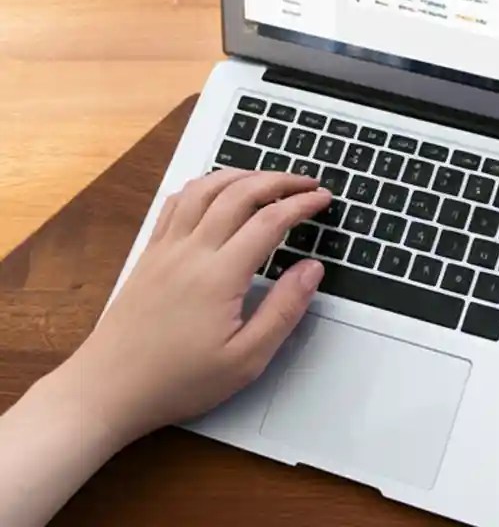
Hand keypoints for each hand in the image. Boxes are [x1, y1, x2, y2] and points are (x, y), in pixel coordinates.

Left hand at [59, 170, 331, 444]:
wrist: (108, 389)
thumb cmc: (177, 381)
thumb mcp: (247, 359)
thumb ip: (284, 309)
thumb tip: (312, 269)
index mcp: (219, 276)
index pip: (269, 220)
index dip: (302, 204)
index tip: (323, 199)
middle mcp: (190, 252)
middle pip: (239, 193)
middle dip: (279, 180)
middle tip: (306, 184)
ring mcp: (165, 249)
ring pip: (205, 189)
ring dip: (241, 175)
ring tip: (268, 179)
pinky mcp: (149, 255)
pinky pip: (176, 203)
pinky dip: (203, 186)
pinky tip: (217, 191)